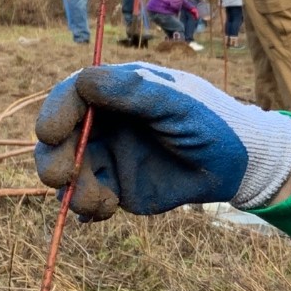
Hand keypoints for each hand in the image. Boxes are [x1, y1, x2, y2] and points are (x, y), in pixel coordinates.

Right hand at [34, 62, 290, 218]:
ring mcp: (109, 154)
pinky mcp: (116, 186)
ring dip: (71, 188)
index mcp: (118, 91)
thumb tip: (84, 80)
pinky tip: (105, 210)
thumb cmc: (213, 122)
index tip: (51, 133)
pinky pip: (86, 197)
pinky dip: (87, 206)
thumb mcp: (177, 102)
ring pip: (67, 170)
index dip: (56, 112)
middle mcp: (106, 121)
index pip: (72, 95)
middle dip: (52, 156)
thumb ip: (134, 91)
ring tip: (98, 202)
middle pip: (58, 135)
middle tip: (61, 176)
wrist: (239, 166)